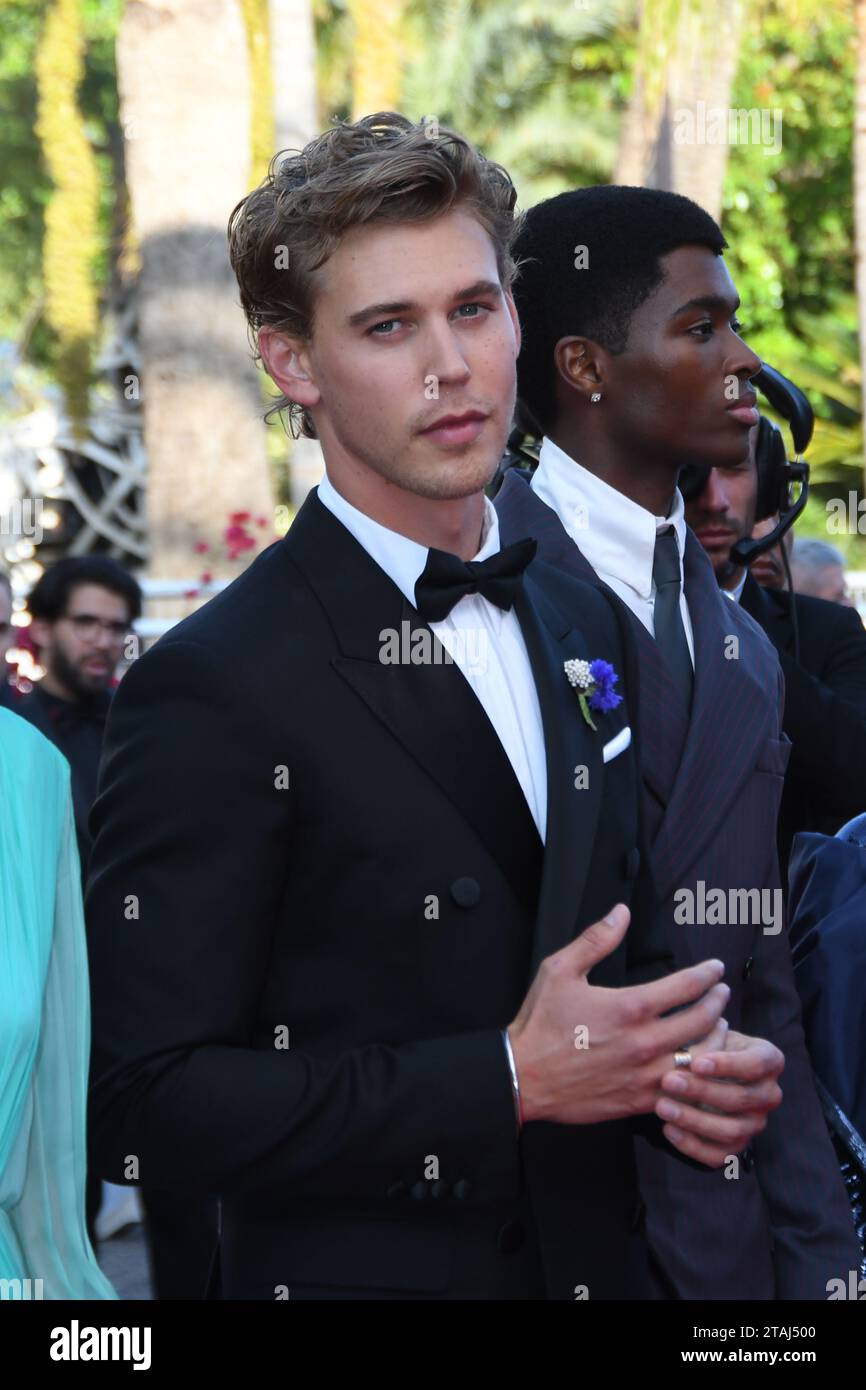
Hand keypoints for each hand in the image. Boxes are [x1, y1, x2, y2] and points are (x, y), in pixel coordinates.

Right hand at [507, 903, 728, 1127]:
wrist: (524, 1077)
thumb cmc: (540, 1023)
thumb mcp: (560, 970)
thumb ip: (596, 939)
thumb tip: (621, 912)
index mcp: (629, 1007)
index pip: (686, 986)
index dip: (707, 973)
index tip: (716, 968)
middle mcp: (644, 1042)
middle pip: (701, 1020)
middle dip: (718, 1002)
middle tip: (722, 993)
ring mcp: (644, 1075)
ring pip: (700, 1058)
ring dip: (716, 1039)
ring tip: (720, 1026)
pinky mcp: (639, 1100)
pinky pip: (683, 1090)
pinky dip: (698, 1076)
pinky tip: (700, 1066)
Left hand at [654, 1028, 783, 1168]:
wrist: (705, 1069)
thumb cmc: (707, 1044)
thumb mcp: (710, 1032)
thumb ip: (705, 1036)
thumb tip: (688, 1039)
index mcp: (769, 1060)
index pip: (756, 1064)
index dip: (727, 1065)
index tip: (696, 1062)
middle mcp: (769, 1094)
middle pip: (741, 1098)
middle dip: (701, 1091)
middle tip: (668, 1081)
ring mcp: (756, 1123)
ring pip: (731, 1130)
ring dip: (694, 1120)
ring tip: (662, 1106)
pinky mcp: (739, 1146)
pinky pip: (720, 1155)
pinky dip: (693, 1145)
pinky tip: (669, 1129)